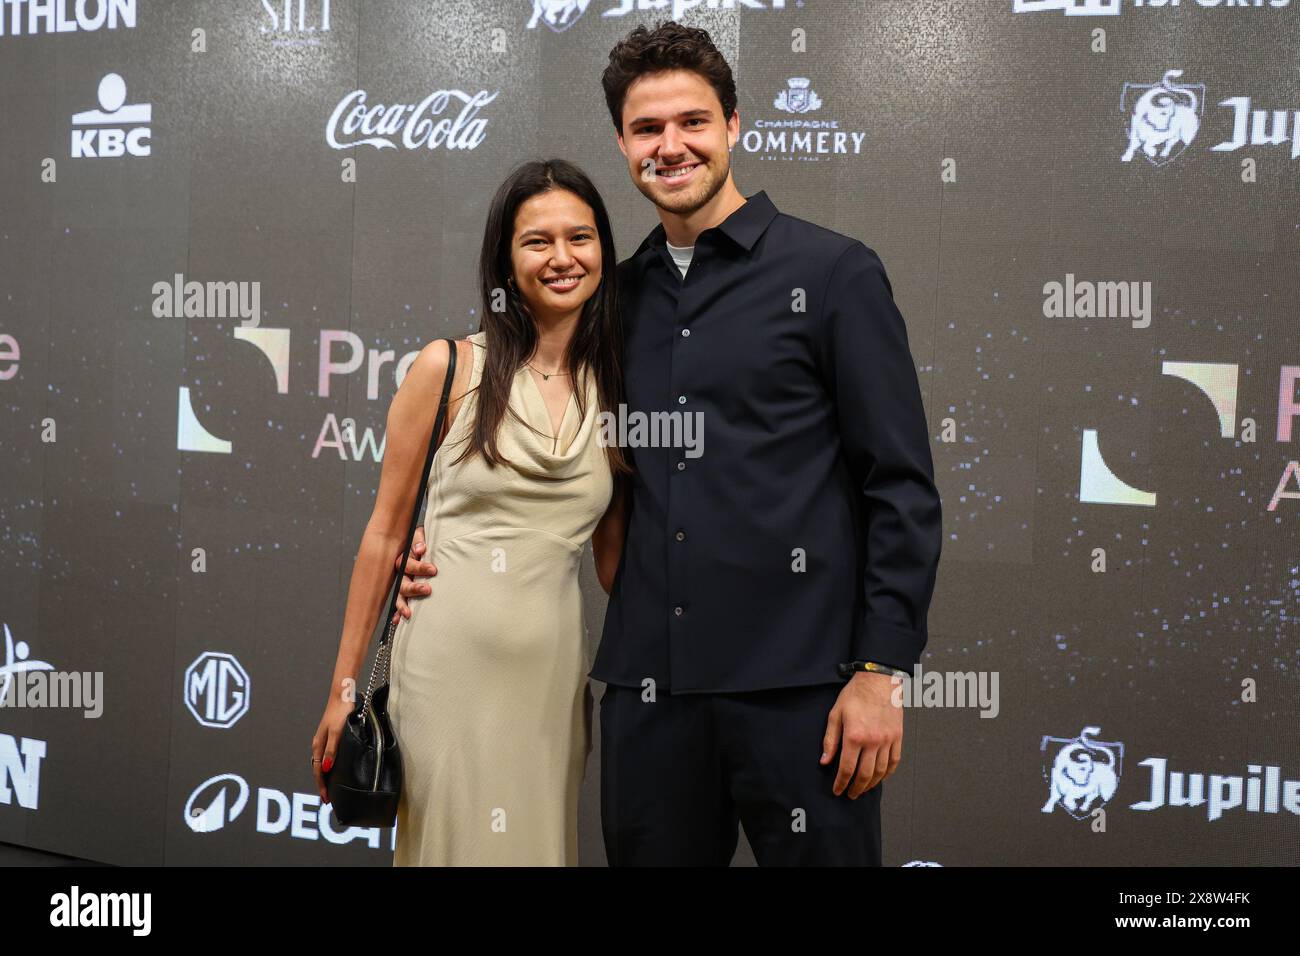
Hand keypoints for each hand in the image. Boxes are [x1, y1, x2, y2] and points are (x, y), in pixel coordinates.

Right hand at [312, 691, 355, 803]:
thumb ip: (332, 751)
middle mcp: (319, 744)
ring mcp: (324, 740)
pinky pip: (326, 756)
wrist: (342, 695)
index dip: (322, 786)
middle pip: (318, 769)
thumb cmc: (340, 713)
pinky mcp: (331, 736)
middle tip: (328, 799)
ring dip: (325, 776)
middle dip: (322, 784)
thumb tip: (326, 769)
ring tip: (331, 788)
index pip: (318, 771)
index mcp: (318, 746)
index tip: (326, 799)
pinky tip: (335, 768)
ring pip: (322, 763)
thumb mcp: (337, 733)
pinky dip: (328, 766)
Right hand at [391, 525, 436, 624]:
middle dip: (414, 588)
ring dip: (402, 605)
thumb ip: (419, 539)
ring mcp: (402, 583)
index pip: (409, 564)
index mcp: (404, 558)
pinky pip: (400, 602)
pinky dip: (398, 612)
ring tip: (409, 613)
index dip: (420, 567)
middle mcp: (401, 573)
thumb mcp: (420, 535)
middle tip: (427, 589)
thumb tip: (420, 548)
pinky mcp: (405, 591)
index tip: (433, 569)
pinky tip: (398, 621)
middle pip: (403, 583)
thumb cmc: (421, 541)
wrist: (420, 544)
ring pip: (400, 595)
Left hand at [820, 670, 902, 798]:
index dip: (841, 783)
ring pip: (880, 771)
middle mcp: (873, 741)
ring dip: (871, 784)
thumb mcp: (835, 714)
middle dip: (856, 788)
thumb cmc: (856, 694)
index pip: (846, 768)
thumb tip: (824, 761)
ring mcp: (887, 740)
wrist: (879, 679)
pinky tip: (881, 777)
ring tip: (863, 789)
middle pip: (864, 775)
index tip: (837, 790)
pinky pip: (894, 761)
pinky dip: (887, 773)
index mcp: (854, 736)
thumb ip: (830, 740)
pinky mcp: (897, 737)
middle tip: (850, 794)